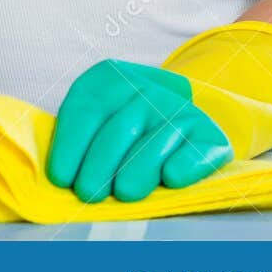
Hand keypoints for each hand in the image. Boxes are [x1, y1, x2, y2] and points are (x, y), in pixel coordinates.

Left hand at [46, 58, 233, 202]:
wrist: (181, 118)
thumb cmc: (125, 131)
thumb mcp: (98, 121)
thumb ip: (78, 139)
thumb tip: (62, 178)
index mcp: (107, 79)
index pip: (85, 111)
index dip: (70, 145)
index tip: (61, 178)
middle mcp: (144, 88)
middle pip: (117, 129)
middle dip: (100, 164)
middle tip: (88, 193)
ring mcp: (178, 109)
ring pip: (155, 142)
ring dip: (138, 169)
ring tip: (124, 193)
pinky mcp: (209, 134)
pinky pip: (196, 150)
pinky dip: (186, 163)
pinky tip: (172, 177)